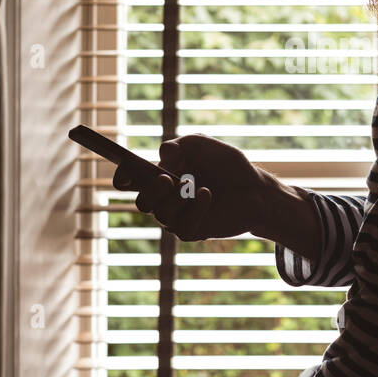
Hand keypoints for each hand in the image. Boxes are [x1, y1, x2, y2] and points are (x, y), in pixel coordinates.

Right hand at [115, 134, 267, 241]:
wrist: (254, 187)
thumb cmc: (224, 164)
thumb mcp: (202, 145)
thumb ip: (180, 145)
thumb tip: (163, 153)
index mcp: (158, 175)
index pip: (129, 181)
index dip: (123, 176)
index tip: (127, 169)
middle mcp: (163, 198)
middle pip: (141, 202)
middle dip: (150, 191)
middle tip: (166, 178)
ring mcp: (177, 217)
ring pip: (161, 215)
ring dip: (176, 199)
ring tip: (194, 184)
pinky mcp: (192, 231)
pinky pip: (182, 228)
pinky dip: (194, 210)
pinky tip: (206, 194)